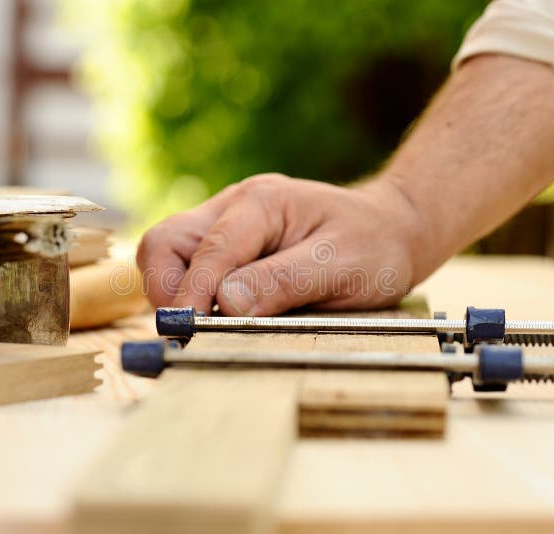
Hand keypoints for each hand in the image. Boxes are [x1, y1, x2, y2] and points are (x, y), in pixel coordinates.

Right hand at [137, 173, 424, 315]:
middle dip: (169, 292)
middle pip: (164, 243)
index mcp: (261, 203)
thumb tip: (227, 304)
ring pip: (165, 255)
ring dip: (175, 295)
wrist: (390, 232)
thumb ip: (285, 281)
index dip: (194, 296)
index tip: (190, 337)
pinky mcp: (226, 247)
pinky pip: (185, 268)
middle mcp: (233, 207)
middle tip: (191, 333)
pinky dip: (190, 297)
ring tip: (206, 327)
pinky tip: (216, 318)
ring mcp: (224, 224)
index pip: (209, 249)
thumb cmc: (373, 246)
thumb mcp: (343, 265)